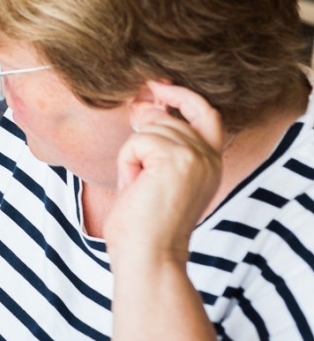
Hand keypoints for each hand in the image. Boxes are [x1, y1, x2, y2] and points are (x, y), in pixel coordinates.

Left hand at [104, 81, 224, 264]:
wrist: (149, 253)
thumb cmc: (145, 221)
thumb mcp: (157, 173)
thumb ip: (161, 141)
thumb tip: (144, 104)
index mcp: (212, 161)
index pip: (206, 112)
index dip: (183, 95)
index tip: (158, 87)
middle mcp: (210, 156)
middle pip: (168, 117)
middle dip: (143, 129)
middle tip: (136, 162)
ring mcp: (196, 155)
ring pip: (150, 128)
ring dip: (133, 154)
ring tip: (140, 185)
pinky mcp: (178, 158)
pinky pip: (137, 141)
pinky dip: (127, 162)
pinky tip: (136, 186)